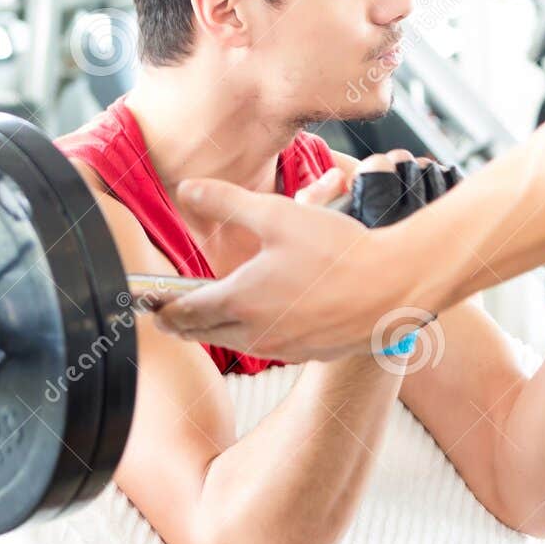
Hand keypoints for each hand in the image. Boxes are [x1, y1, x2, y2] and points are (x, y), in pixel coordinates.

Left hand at [151, 151, 459, 360]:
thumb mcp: (278, 215)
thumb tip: (186, 189)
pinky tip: (268, 312)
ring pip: (235, 342)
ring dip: (219, 327)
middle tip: (170, 308)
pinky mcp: (309, 354)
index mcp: (240, 301)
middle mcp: (256, 333)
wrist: (396, 286)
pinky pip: (270, 346)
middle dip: (181, 321)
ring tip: (215, 308)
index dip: (160, 306)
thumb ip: (226, 202)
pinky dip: (256, 332)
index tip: (148, 300)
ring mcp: (284, 348)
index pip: (181, 313)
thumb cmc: (339, 251)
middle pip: (202, 334)